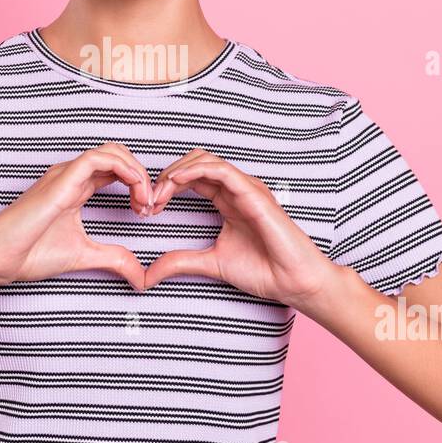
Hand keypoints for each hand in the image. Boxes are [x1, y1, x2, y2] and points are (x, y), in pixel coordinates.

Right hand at [0, 143, 153, 291]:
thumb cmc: (29, 254)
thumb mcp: (84, 255)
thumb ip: (114, 259)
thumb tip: (141, 277)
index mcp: (76, 188)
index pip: (115, 169)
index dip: (138, 184)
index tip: (146, 212)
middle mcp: (71, 176)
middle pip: (117, 155)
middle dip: (142, 175)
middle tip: (149, 206)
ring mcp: (64, 175)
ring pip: (111, 151)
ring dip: (137, 172)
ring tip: (144, 201)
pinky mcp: (60, 181)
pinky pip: (98, 159)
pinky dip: (124, 169)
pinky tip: (135, 191)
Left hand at [143, 149, 331, 306]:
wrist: (294, 282)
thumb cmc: (264, 271)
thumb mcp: (211, 264)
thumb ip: (181, 262)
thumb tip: (147, 274)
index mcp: (227, 201)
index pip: (191, 178)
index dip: (165, 187)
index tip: (147, 209)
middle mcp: (236, 189)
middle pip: (194, 163)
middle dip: (166, 177)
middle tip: (148, 201)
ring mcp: (246, 188)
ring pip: (205, 160)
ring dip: (176, 173)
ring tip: (158, 193)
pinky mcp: (254, 194)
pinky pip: (221, 171)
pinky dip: (195, 171)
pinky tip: (175, 182)